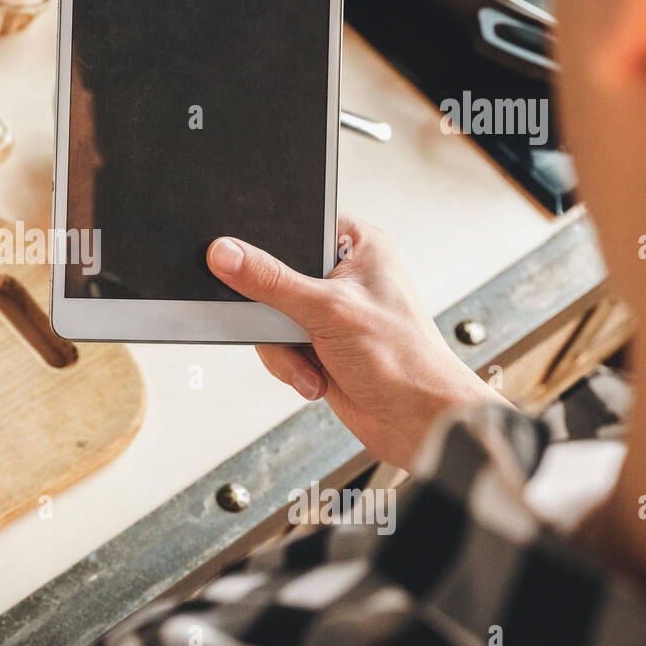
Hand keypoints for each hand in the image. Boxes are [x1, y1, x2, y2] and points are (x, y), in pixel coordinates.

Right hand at [207, 213, 508, 467]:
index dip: (268, 238)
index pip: (298, 223)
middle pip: (273, 275)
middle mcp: (342, 275)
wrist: (418, 422)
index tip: (240, 254)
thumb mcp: (328, 310)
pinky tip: (316, 376)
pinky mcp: (318, 344)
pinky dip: (291, 366)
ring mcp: (329, 312)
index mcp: (358, 245)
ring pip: (270, 316)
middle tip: (286, 324)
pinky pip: (278, 346)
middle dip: (274, 311)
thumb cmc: (404, 360)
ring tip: (311, 361)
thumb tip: (226, 253)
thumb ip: (270, 281)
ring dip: (284, 347)